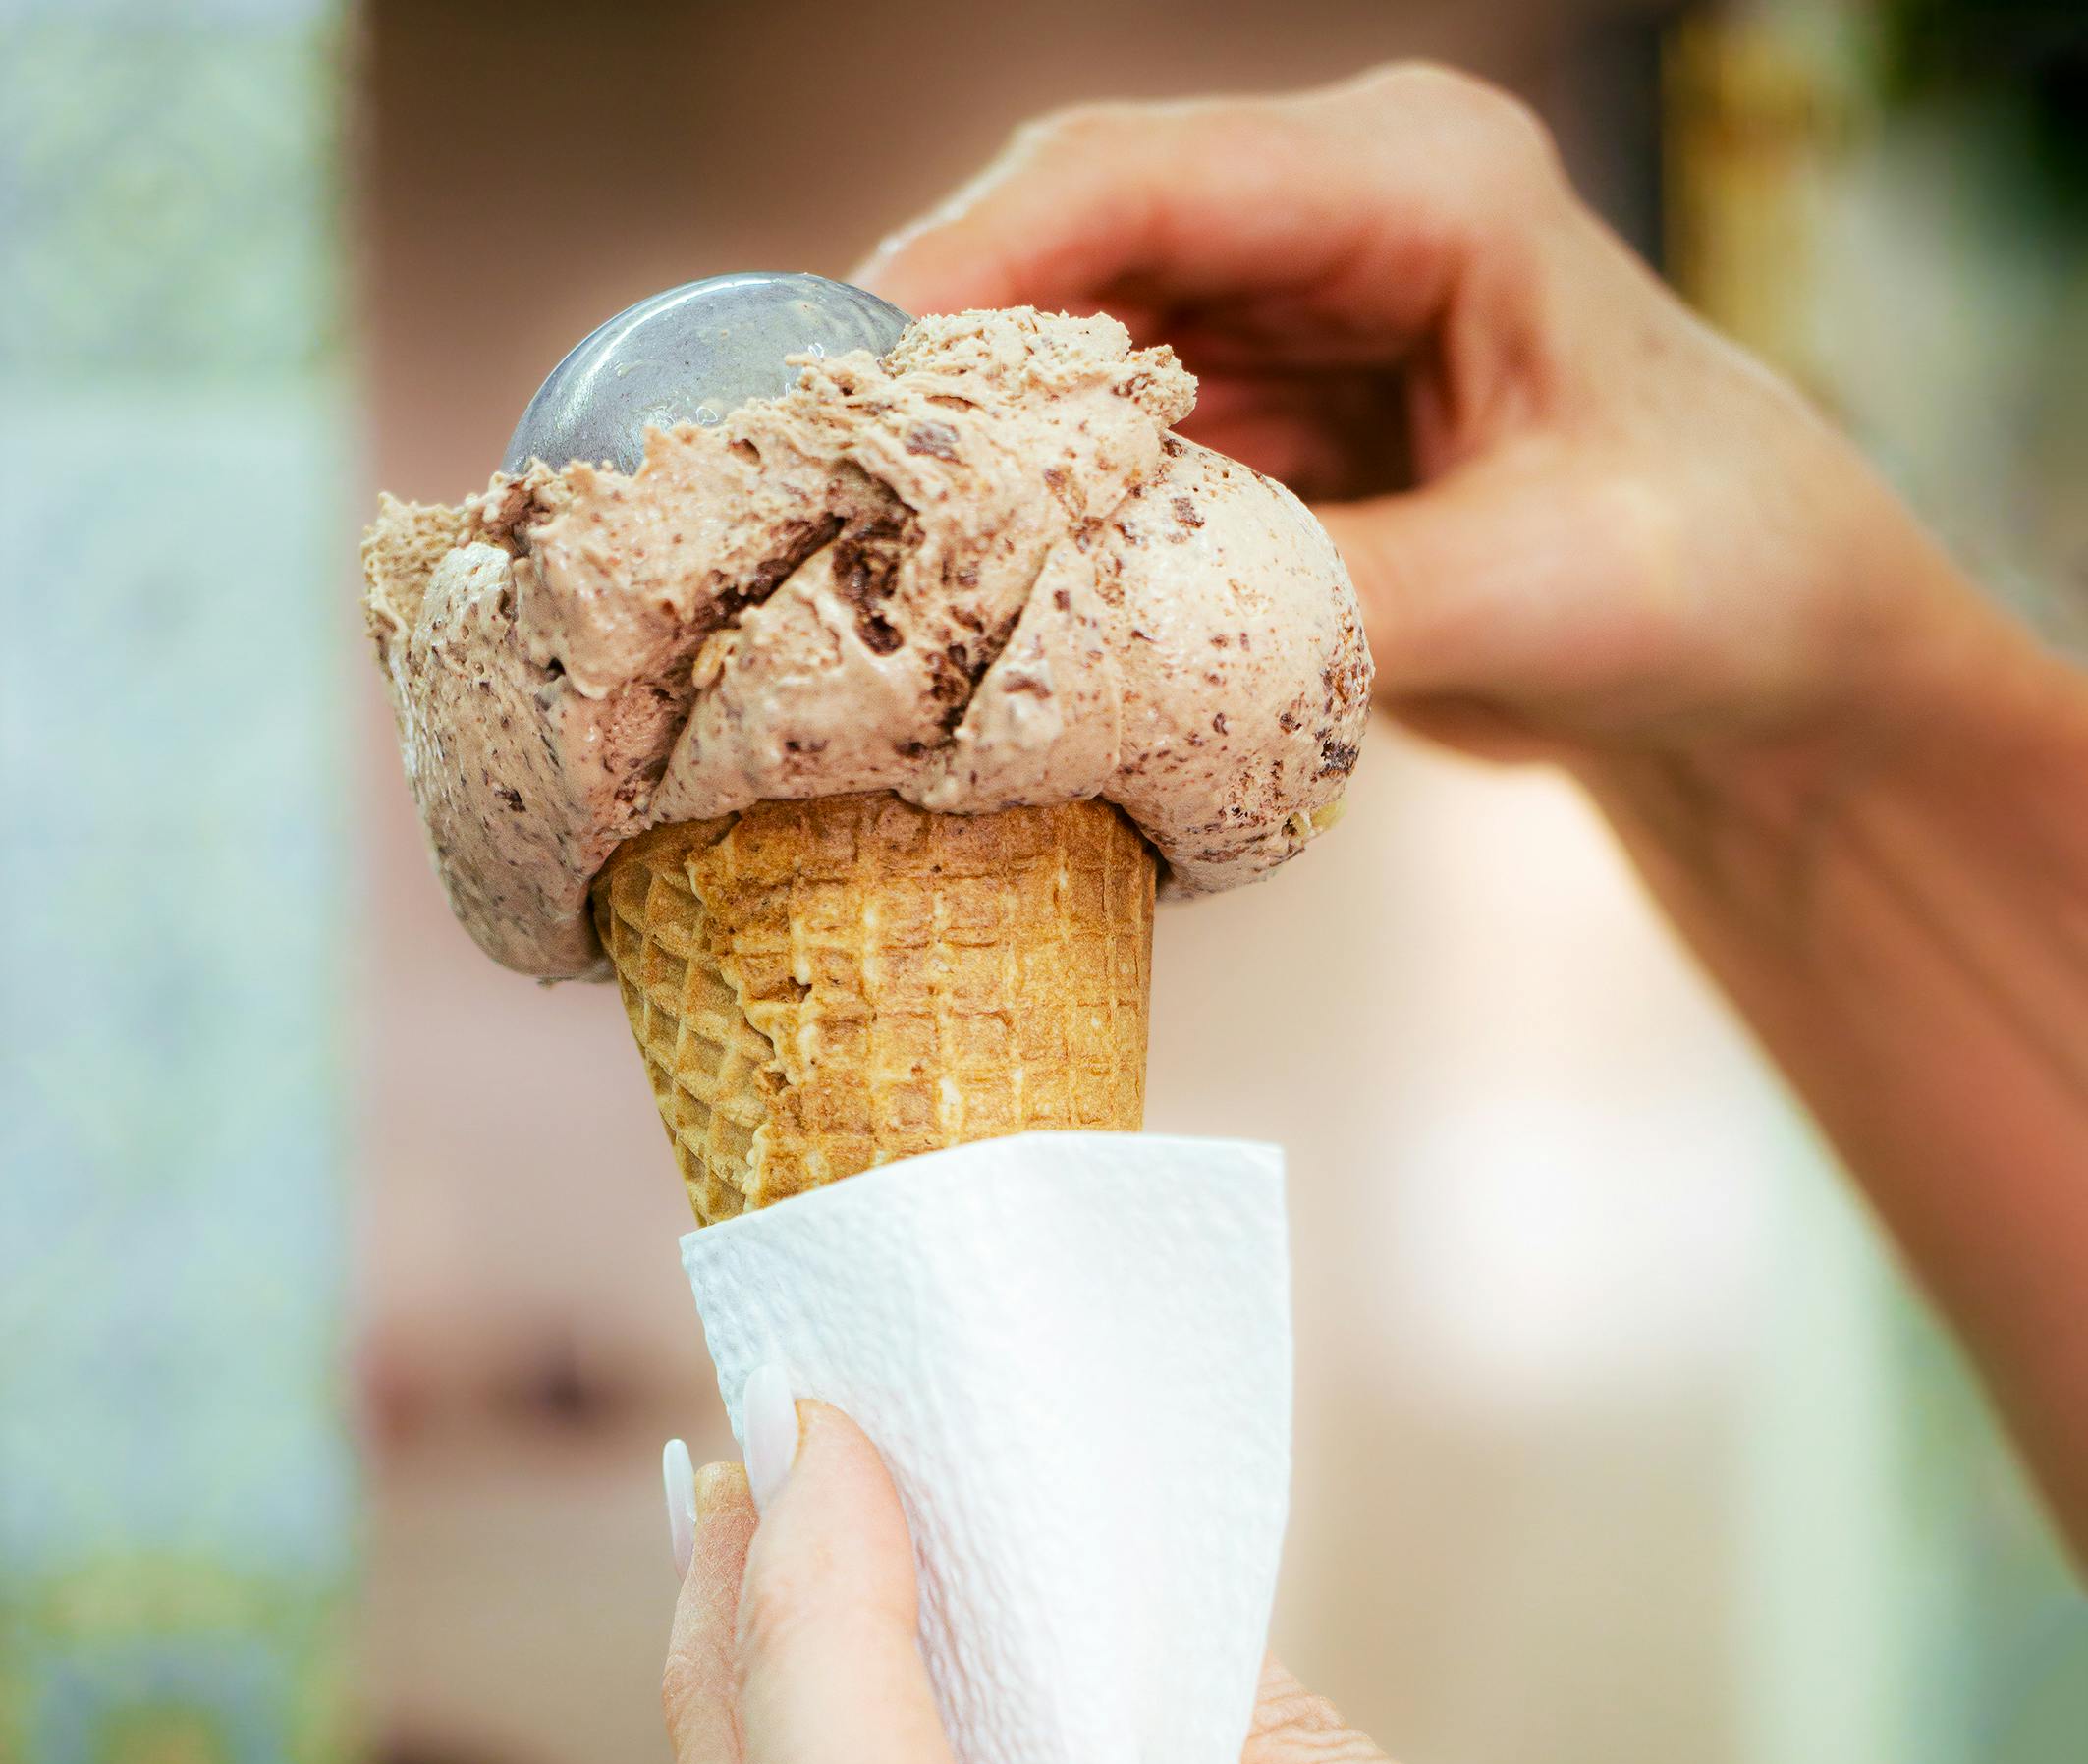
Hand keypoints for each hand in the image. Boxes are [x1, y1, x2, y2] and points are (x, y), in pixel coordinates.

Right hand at [860, 64, 1988, 789]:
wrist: (1770, 652)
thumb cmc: (1718, 580)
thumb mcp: (1546, 592)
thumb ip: (1333, 601)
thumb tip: (1104, 638)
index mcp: (1425, 182)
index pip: (1140, 181)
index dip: (970, 272)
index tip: (849, 385)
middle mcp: (1335, 220)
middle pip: (1071, 253)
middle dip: (940, 371)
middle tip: (820, 497)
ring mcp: (1294, 320)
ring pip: (1073, 360)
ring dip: (980, 461)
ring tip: (871, 565)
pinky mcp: (1272, 426)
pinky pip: (1115, 457)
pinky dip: (1048, 524)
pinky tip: (983, 602)